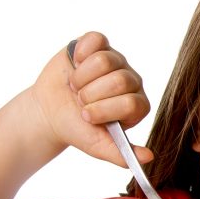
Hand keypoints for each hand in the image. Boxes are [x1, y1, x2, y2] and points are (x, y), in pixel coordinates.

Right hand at [29, 31, 152, 166]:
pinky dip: (79, 54)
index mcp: (137, 104)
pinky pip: (94, 40)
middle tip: (81, 101)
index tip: (87, 116)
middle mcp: (131, 80)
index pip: (131, 103)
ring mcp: (116, 60)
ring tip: (77, 86)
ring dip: (81, 78)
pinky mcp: (99, 44)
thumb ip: (122, 154)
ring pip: (104, 61)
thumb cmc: (78, 129)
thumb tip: (148, 158)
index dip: (104, 110)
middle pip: (119, 80)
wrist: (50, 111)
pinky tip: (75, 65)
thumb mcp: (98, 146)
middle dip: (91, 95)